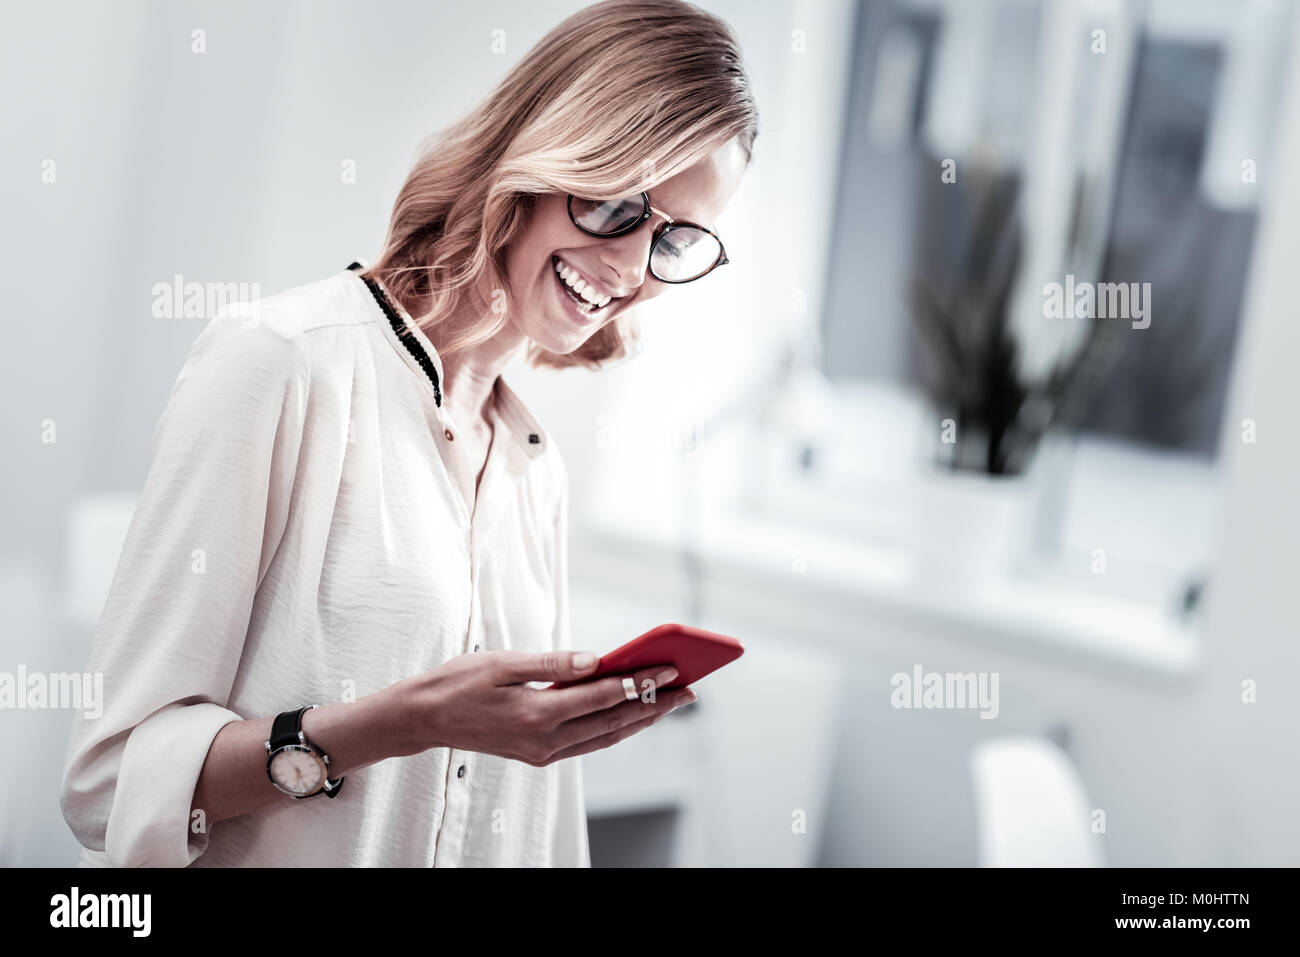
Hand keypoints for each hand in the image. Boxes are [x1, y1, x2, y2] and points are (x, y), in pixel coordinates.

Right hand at [387, 650, 696, 765]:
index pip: (603, 697)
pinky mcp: (538, 755)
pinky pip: (588, 742)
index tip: (670, 668)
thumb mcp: (503, 662)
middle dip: (654, 706)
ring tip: (670, 702)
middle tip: (689, 690)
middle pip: (613, 722)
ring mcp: (542, 753)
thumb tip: (595, 659)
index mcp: (536, 715)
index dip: (641, 682)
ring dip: (641, 720)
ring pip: (605, 737)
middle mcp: (544, 741)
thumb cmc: (459, 682)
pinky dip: (615, 727)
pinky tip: (631, 713)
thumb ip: (551, 662)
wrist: (424, 718)